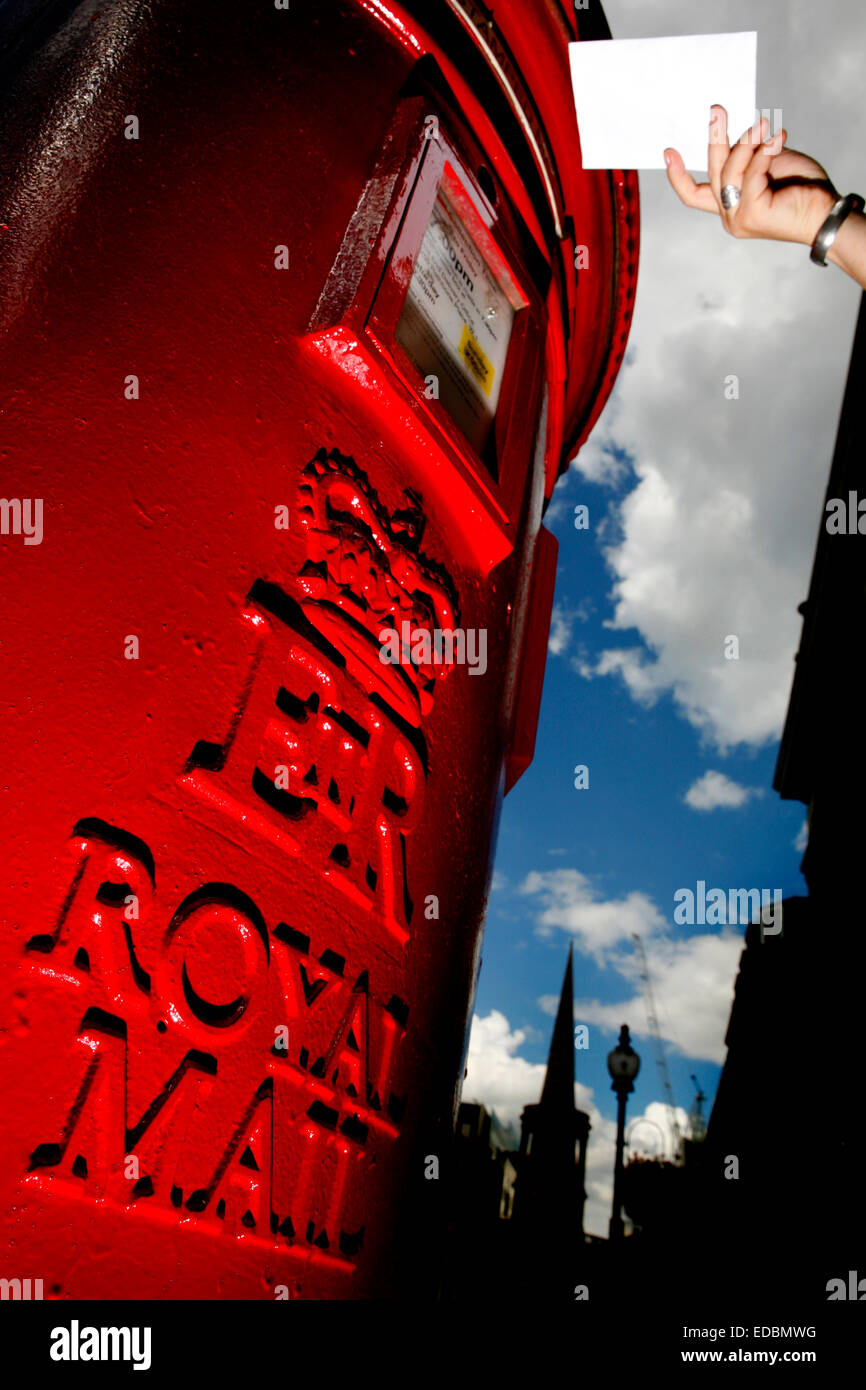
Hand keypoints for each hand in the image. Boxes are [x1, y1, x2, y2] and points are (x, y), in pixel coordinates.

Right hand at [664, 106, 837, 247]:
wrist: (825, 211)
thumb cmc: (801, 188)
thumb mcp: (767, 164)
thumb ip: (748, 156)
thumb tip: (734, 132)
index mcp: (729, 206)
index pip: (693, 196)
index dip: (677, 176)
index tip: (668, 151)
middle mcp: (729, 216)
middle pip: (713, 172)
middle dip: (714, 138)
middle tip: (717, 110)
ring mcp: (738, 218)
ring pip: (731, 170)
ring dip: (749, 142)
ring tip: (767, 125)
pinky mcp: (752, 214)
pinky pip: (751, 172)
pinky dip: (765, 152)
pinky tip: (779, 137)